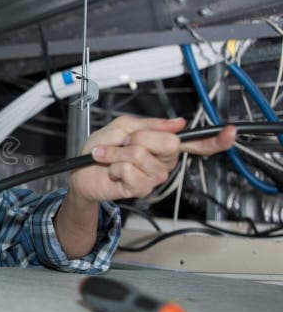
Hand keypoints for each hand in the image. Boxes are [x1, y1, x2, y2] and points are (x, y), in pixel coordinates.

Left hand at [69, 116, 235, 202]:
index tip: (230, 132)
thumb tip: (178, 122)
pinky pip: (131, 172)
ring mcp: (153, 177)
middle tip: (123, 142)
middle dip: (139, 138)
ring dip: (118, 153)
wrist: (80, 171)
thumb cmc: (100, 149)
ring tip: (109, 157)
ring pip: (143, 157)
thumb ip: (148, 124)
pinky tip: (111, 170)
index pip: (195, 144)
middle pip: (168, 144)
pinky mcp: (139, 189)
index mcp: (162, 144)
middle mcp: (162, 161)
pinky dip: (114, 166)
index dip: (214, 140)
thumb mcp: (122, 127)